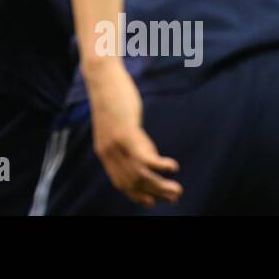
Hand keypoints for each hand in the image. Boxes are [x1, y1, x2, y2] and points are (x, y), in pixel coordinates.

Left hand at [84, 62, 180, 207]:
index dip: (137, 195)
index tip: (153, 202)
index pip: (120, 182)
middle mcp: (108, 151)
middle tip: (174, 197)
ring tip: (176, 189)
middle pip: (132, 182)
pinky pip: (144, 158)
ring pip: (139, 174)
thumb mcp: (118, 124)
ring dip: (160, 185)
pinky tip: (173, 167)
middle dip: (154, 193)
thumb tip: (147, 152)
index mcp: (104, 151)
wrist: (102, 77)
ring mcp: (116, 143)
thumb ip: (128, 140)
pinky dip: (160, 166)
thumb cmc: (112, 98)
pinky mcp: (125, 132)